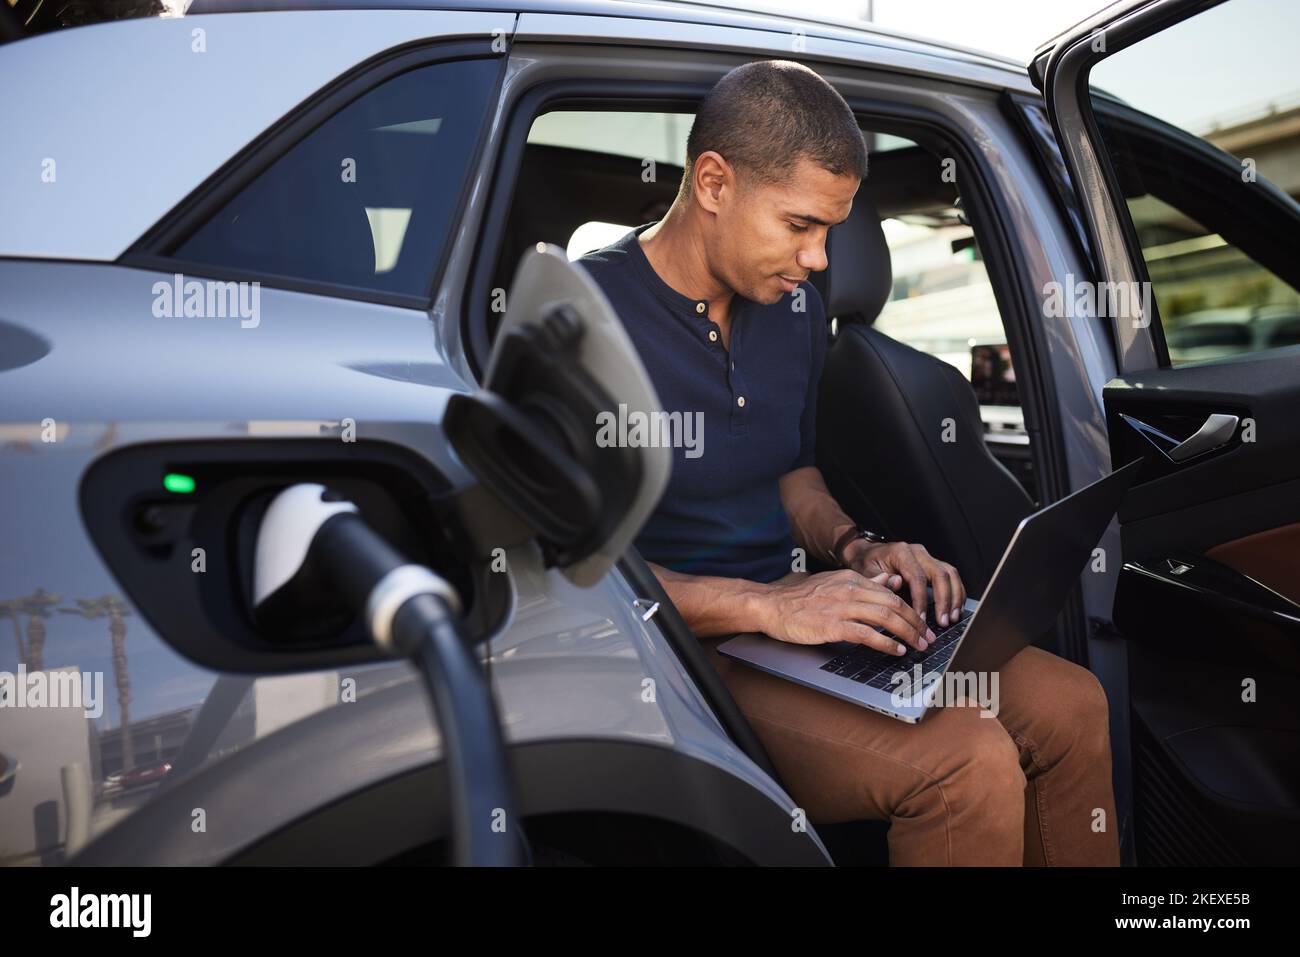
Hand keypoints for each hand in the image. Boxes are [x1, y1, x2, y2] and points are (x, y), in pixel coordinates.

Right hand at [759, 569, 934, 654]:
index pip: (891, 593)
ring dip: (907, 633)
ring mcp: (841, 607)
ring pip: (885, 618)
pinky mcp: (833, 625)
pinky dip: (886, 643)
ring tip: (917, 646)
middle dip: (915, 623)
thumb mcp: (835, 582)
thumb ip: (866, 581)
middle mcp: (850, 590)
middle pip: (894, 605)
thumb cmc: (801, 598)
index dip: (911, 610)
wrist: (772, 605)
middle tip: (927, 638)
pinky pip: (867, 634)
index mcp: (852, 579)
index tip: (922, 624)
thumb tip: (893, 579)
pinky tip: (895, 650)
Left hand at [844, 540, 966, 627]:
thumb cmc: (865, 563)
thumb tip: (898, 583)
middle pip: (940, 574)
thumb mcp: (865, 572)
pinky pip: (951, 576)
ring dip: (954, 597)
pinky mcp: (933, 564)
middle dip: (944, 600)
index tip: (921, 619)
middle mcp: (918, 552)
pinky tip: (955, 609)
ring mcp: (927, 557)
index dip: (921, 600)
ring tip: (953, 617)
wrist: (866, 552)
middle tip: (943, 621)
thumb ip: (879, 580)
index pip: (917, 577)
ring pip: (950, 574)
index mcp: (901, 552)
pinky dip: (956, 592)